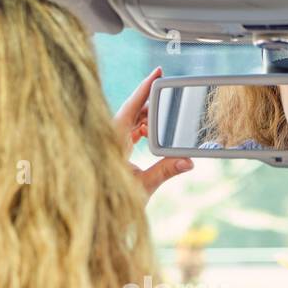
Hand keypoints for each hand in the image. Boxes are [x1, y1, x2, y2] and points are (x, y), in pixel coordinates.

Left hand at [113, 67, 192, 196]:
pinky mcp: (111, 150)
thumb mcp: (144, 186)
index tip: (158, 71)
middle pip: (132, 111)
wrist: (98, 216)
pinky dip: (140, 129)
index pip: (131, 107)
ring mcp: (109, 143)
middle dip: (152, 104)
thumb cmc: (114, 201)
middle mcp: (109, 138)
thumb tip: (189, 162)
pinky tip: (149, 134)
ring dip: (147, 119)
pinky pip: (127, 131)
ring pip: (130, 121)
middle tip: (169, 95)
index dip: (145, 88)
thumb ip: (166, 171)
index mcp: (112, 141)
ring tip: (163, 121)